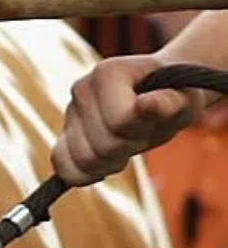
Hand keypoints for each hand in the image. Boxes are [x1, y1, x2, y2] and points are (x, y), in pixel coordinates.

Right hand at [51, 54, 216, 185]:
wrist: (160, 93)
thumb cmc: (176, 94)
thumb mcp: (184, 98)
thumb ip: (168, 103)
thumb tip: (146, 107)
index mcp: (107, 73)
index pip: (119, 122)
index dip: (142, 132)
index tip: (155, 120)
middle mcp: (81, 89)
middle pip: (101, 147)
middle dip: (127, 149)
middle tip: (142, 135)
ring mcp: (70, 112)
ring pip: (82, 160)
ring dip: (110, 162)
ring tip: (125, 145)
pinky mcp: (65, 133)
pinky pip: (62, 165)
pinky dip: (83, 174)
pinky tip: (103, 168)